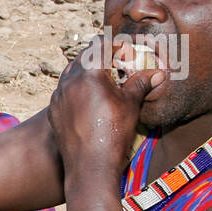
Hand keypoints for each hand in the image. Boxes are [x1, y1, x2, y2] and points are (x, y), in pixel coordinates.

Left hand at [49, 35, 165, 178]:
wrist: (90, 166)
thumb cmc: (113, 134)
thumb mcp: (131, 104)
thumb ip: (141, 83)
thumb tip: (158, 72)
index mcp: (88, 74)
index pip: (99, 44)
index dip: (114, 44)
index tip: (125, 53)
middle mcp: (68, 82)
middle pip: (83, 57)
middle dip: (100, 58)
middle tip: (117, 68)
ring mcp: (57, 97)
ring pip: (70, 73)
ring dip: (86, 72)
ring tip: (104, 84)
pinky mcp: (53, 111)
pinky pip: (63, 92)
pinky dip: (76, 89)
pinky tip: (89, 101)